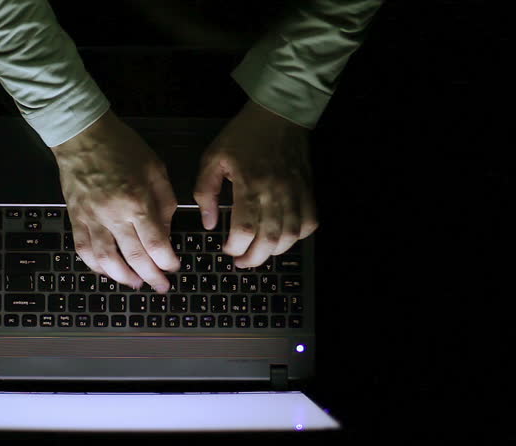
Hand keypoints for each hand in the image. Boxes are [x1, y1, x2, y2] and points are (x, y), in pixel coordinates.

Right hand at [51, 110, 179, 292]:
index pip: (156, 244)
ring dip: (123, 278)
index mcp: (137, 201)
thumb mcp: (155, 168)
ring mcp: (91, 219)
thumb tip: (166, 231)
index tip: (174, 267)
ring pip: (106, 261)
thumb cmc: (121, 147)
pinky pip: (84, 250)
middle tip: (161, 286)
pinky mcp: (75, 218)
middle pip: (134, 258)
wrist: (82, 135)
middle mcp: (113, 215)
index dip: (167, 262)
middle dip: (151, 277)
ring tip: (136, 284)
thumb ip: (164, 202)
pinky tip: (108, 271)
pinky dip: (96, 266)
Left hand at [193, 101, 318, 267]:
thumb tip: (209, 223)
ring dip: (275, 251)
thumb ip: (205, 192)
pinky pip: (310, 222)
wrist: (278, 113)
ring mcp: (295, 192)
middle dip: (254, 258)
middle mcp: (275, 192)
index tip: (226, 249)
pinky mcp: (307, 189)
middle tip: (241, 262)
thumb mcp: (213, 158)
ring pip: (291, 235)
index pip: (245, 229)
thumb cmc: (242, 136)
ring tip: (260, 253)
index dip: (235, 247)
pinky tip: (284, 237)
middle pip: (270, 240)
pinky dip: (299, 235)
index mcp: (250, 185)